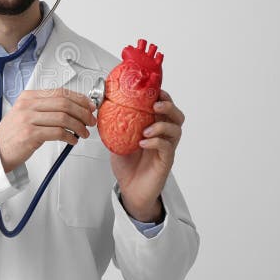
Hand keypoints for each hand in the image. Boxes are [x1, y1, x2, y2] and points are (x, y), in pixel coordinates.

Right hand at [0, 88, 97, 172]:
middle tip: (90, 120)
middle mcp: (28, 105)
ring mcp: (28, 119)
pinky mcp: (30, 134)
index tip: (89, 106)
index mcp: (28, 97)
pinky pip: (58, 132)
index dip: (79, 98)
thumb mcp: (27, 114)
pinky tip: (72, 140)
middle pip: (64, 103)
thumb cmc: (14, 134)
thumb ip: (46, 108)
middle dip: (83, 112)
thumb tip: (74, 107)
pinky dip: (70, 136)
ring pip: (63, 118)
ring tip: (83, 133)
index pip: (60, 92)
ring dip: (79, 126)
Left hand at [109, 89, 184, 220]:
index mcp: (154, 126)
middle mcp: (163, 136)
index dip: (163, 96)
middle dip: (168, 106)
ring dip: (162, 125)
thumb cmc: (127, 165)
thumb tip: (101, 105)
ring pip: (176, 130)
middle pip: (177, 116)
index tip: (154, 90)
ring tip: (146, 129)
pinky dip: (155, 142)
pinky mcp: (165, 161)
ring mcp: (166, 148)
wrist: (129, 189)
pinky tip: (143, 143)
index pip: (165, 107)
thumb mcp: (117, 139)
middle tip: (155, 106)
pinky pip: (166, 147)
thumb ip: (114, 124)